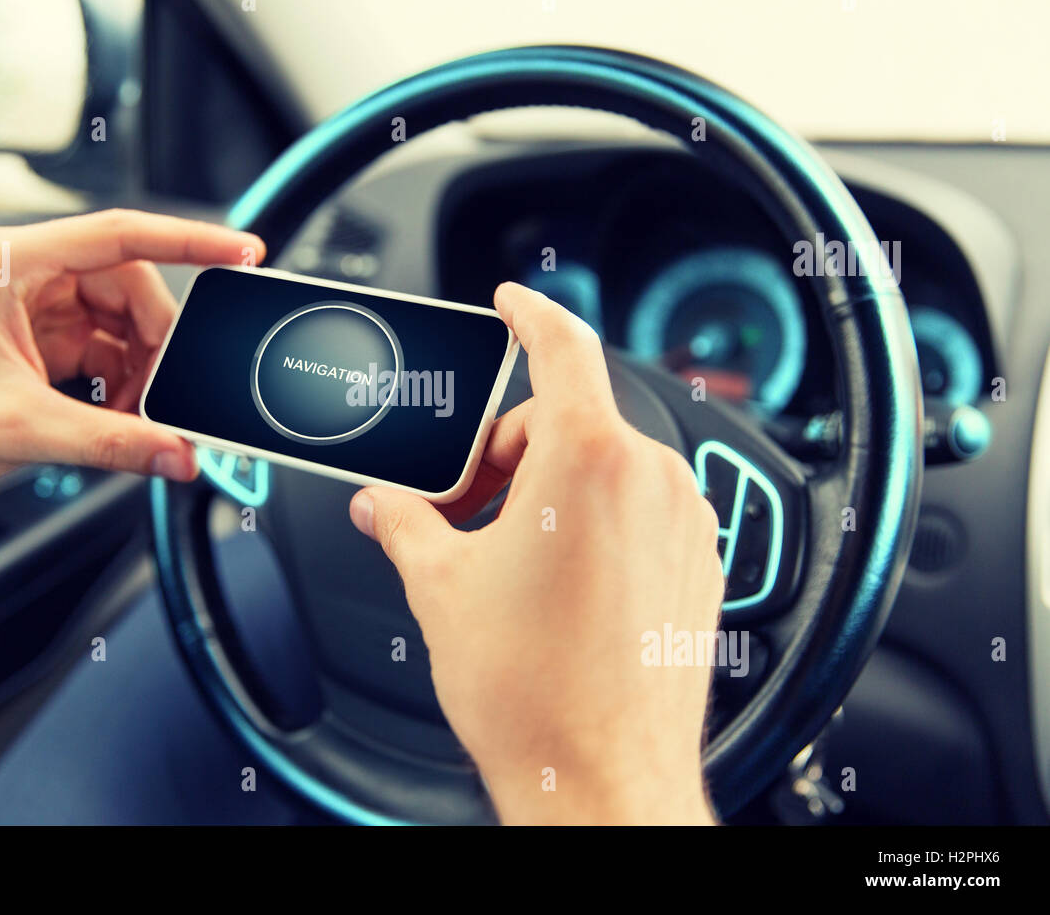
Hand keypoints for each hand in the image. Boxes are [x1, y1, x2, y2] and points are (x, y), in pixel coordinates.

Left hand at [0, 209, 261, 506]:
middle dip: (157, 339)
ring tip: (137, 413)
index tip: (240, 250)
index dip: (190, 240)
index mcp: (12, 262)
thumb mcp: (23, 429)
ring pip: (122, 318)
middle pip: (130, 284)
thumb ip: (113, 441)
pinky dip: (124, 379)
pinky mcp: (41, 335)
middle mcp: (26, 272)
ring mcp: (34, 303)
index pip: (121, 234)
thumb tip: (177, 454)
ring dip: (142, 365)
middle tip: (171, 389)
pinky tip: (122, 413)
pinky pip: (106, 345)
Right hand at [348, 282, 723, 824]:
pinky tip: (554, 578)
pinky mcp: (699, 563)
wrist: (602, 781)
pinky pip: (637, 508)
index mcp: (589, 461)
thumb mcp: (442, 588)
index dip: (530, 313)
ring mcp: (684, 523)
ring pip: (604, 466)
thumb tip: (384, 504)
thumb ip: (407, 523)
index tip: (513, 302)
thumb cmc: (536, 694)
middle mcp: (650, 481)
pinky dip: (592, 519)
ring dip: (548, 489)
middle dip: (506, 450)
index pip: (563, 347)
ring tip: (504, 557)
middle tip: (460, 506)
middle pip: (568, 420)